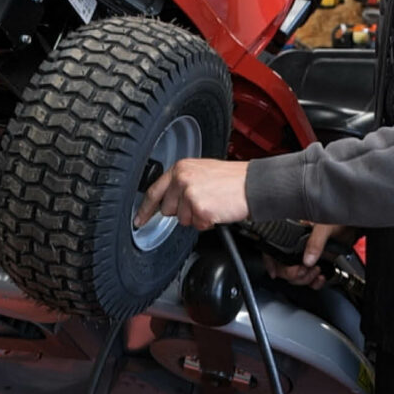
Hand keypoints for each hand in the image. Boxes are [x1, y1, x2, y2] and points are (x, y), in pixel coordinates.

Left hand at [134, 159, 248, 231]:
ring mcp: (190, 194)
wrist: (253, 184)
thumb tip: (168, 200)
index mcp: (181, 168)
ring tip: (212, 204)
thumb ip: (182, 182)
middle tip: (202, 202)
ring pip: (182, 220)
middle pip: (168, 210)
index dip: (145, 209)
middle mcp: (182, 179)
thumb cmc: (232, 179)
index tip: (139, 220)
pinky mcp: (200, 209)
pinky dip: (208, 223)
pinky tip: (217, 210)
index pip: (154, 191)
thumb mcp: (202, 171)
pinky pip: (197, 225)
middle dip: (182, 211)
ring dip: (197, 217)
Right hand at [264, 223, 339, 288]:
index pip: (274, 248)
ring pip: (296, 275)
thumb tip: (307, 260)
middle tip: (303, 271)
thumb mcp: (324, 226)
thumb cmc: (339, 217)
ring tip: (315, 272)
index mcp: (293, 233)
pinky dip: (314, 282)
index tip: (274, 272)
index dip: (270, 262)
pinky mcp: (318, 261)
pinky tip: (319, 278)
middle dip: (293, 273)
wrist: (354, 224)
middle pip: (284, 266)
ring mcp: (307, 254)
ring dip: (304, 279)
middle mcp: (298, 245)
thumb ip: (315, 242)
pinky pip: (310, 277)